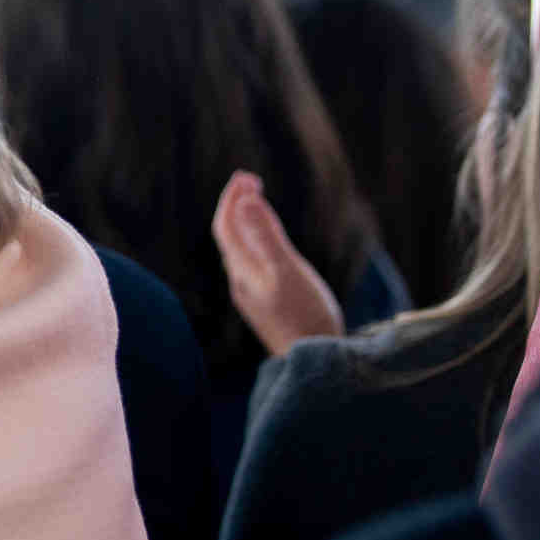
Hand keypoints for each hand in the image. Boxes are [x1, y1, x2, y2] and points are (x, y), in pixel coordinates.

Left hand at [212, 172, 345, 355]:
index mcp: (243, 270)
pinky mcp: (269, 305)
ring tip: (258, 205)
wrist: (313, 363)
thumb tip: (244, 200)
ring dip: (246, 224)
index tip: (245, 176)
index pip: (227, 225)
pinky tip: (271, 248)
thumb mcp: (286, 270)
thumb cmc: (304, 315)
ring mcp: (254, 295)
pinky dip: (258, 244)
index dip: (232, 198)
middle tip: (250, 181)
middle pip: (230, 237)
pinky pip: (255, 266)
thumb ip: (266, 235)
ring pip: (241, 252)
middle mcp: (242, 281)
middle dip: (236, 207)